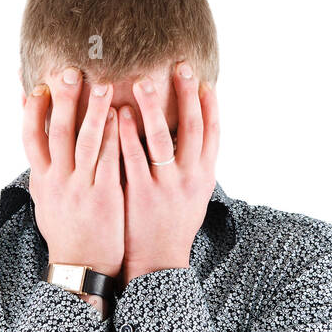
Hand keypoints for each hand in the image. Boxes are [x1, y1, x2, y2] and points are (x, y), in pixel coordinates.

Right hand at [22, 66, 123, 277]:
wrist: (80, 267)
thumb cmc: (66, 232)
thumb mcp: (46, 200)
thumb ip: (46, 171)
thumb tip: (38, 146)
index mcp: (41, 179)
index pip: (30, 137)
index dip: (31, 110)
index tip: (36, 83)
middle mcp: (57, 180)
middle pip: (57, 132)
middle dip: (63, 100)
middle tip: (69, 71)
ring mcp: (80, 188)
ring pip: (85, 143)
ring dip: (93, 111)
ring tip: (102, 84)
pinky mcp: (104, 197)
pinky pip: (109, 161)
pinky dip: (113, 137)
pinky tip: (121, 118)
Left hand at [116, 61, 218, 284]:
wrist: (157, 265)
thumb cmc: (171, 227)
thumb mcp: (191, 197)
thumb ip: (191, 166)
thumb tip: (189, 137)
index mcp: (204, 177)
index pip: (213, 134)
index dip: (210, 105)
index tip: (204, 80)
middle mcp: (189, 179)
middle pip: (192, 128)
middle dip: (186, 95)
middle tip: (180, 66)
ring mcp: (165, 187)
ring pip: (162, 139)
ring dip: (152, 108)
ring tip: (141, 82)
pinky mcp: (139, 195)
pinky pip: (131, 158)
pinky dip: (125, 135)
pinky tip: (117, 115)